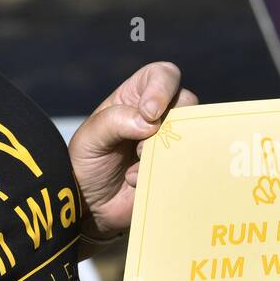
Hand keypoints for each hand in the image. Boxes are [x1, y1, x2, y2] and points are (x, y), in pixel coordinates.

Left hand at [68, 62, 197, 240]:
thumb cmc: (86, 163)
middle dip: (168, 124)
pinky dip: (163, 173)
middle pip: (187, 102)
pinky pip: (189, 165)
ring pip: (193, 134)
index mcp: (135, 98)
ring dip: (166, 151)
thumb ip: (114, 122)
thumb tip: (149, 121)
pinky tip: (137, 182)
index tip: (149, 112)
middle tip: (141, 146)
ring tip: (137, 165)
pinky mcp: (177, 168)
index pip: (162, 75)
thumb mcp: (90, 138)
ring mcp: (170, 142)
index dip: (162, 88)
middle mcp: (159, 116)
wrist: (90, 205)